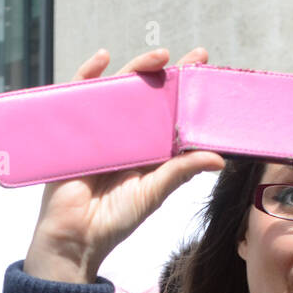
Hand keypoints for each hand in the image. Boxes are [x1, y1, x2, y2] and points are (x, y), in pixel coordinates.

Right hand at [23, 47, 226, 283]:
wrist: (75, 237)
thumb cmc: (114, 220)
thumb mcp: (153, 193)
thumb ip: (181, 172)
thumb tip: (220, 158)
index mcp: (148, 150)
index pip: (170, 114)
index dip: (186, 94)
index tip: (206, 73)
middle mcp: (126, 136)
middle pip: (147, 95)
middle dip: (169, 73)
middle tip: (192, 58)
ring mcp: (99, 130)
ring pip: (119, 90)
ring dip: (138, 67)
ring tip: (160, 56)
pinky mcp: (73, 129)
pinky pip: (79, 96)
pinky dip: (88, 74)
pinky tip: (103, 59)